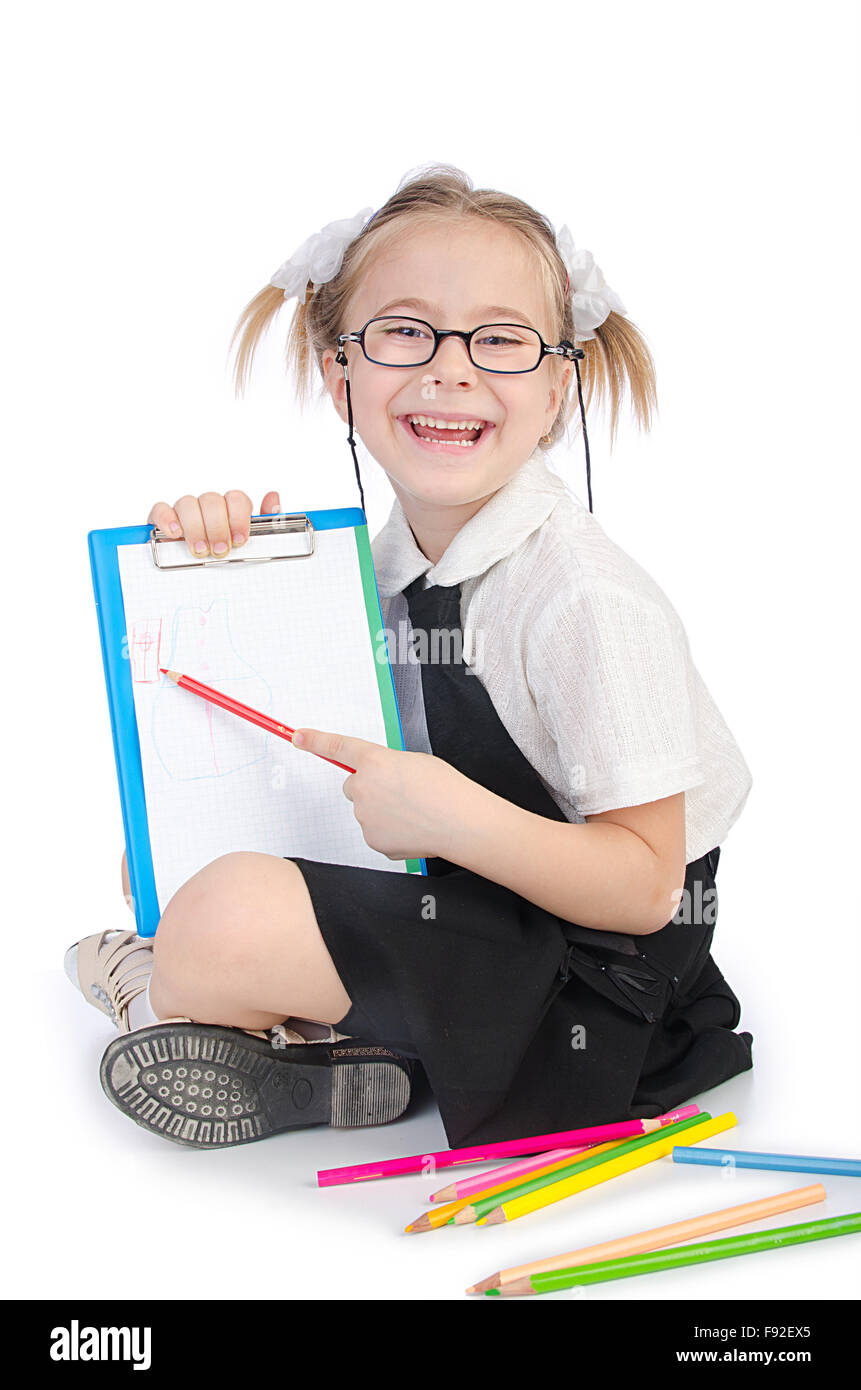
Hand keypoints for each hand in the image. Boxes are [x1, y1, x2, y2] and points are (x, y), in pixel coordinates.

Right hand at [147, 489, 282, 558]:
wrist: (196, 578)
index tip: (240, 540)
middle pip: (213, 501)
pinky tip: (175, 533)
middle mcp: (207, 506)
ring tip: (200, 550)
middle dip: (218, 527)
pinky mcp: (161, 519)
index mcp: (229, 509)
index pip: (236, 499)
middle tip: (220, 550)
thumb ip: (266, 523)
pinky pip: (160, 509)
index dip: (238, 518)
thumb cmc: (225, 557)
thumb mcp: (248, 545)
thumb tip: (274, 498)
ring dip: (195, 527)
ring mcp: (184, 511)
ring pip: (188, 503)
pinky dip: (167, 519)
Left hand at [291, 727, 467, 861]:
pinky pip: (375, 832)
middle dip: (371, 789)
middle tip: (400, 794)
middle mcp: (363, 786)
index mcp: (375, 760)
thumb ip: (389, 766)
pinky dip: (390, 832)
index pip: (337, 747)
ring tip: (413, 813)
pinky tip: (412, 828)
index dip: (315, 740)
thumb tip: (380, 778)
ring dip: (383, 811)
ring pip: (366, 810)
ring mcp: (365, 816)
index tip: (298, 736)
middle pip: (353, 785)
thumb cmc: (446, 789)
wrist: (461, 822)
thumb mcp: (416, 762)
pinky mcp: (372, 840)